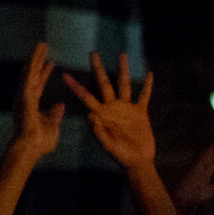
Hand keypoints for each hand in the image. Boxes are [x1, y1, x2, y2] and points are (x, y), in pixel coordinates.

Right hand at [10, 43, 64, 156]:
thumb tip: (60, 105)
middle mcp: (26, 97)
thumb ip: (54, 114)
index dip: (44, 73)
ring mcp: (23, 96)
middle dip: (38, 60)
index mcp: (32, 104)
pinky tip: (36, 58)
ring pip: (30, 73)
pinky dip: (33, 68)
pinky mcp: (24, 98)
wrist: (30, 148)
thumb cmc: (40, 141)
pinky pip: (29, 79)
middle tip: (43, 46)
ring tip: (40, 45)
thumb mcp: (52, 125)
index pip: (40, 84)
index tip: (51, 63)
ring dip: (35, 59)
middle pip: (33, 74)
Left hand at [62, 53, 155, 169]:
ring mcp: (127, 108)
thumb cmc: (121, 156)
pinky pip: (144, 96)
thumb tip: (91, 116)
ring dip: (123, 70)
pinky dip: (147, 86)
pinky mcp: (141, 112)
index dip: (75, 86)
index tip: (64, 74)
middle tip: (92, 53)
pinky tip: (149, 74)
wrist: (138, 161)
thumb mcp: (108, 146)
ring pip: (124, 84)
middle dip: (98, 68)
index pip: (86, 96)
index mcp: (102, 114)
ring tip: (122, 55)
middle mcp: (113, 107)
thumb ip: (100, 132)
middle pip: (104, 83)